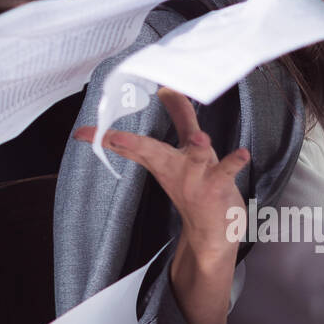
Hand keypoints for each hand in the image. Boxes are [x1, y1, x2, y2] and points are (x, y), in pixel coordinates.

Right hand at [74, 88, 249, 262]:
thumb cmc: (199, 185)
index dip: (105, 137)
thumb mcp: (186, 148)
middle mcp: (175, 169)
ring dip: (198, 150)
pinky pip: (226, 172)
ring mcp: (196, 179)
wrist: (212, 233)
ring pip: (194, 161)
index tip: (81, 132)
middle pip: (151, 153)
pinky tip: (242, 153)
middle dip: (132, 144)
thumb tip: (167, 89)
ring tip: (200, 137)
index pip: (130, 146)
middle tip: (113, 137)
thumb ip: (180, 117)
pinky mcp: (217, 186)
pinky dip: (234, 162)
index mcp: (162, 160)